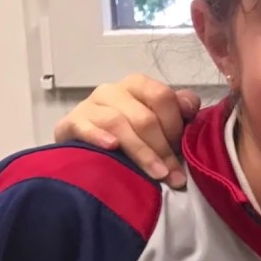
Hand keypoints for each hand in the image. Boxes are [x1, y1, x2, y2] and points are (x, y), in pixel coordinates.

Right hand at [52, 73, 200, 189]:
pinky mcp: (71, 123)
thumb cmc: (131, 132)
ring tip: (157, 174)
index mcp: (138, 85)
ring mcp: (90, 105)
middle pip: (143, 116)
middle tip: (173, 174)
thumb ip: (180, 109)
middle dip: (163, 148)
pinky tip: (112, 147)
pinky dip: (99, 136)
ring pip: (118, 123)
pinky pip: (85, 127)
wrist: (86, 145)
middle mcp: (113, 90)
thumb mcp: (159, 119)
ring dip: (141, 152)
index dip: (175, 125)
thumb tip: (190, 107)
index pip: (162, 96)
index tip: (182, 150)